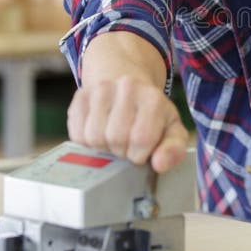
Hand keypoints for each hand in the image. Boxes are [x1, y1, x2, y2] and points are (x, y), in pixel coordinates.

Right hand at [67, 75, 189, 172]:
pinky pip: (76, 133)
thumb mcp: (172, 131)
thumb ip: (174, 150)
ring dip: (103, 147)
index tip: (142, 151)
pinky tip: (100, 132)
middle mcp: (127, 87)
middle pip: (115, 138)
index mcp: (153, 98)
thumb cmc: (153, 115)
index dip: (139, 154)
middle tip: (127, 145)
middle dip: (121, 151)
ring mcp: (101, 89)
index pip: (141, 138)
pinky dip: (86, 142)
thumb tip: (160, 164)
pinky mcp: (80, 95)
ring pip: (93, 137)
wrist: (130, 85)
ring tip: (113, 139)